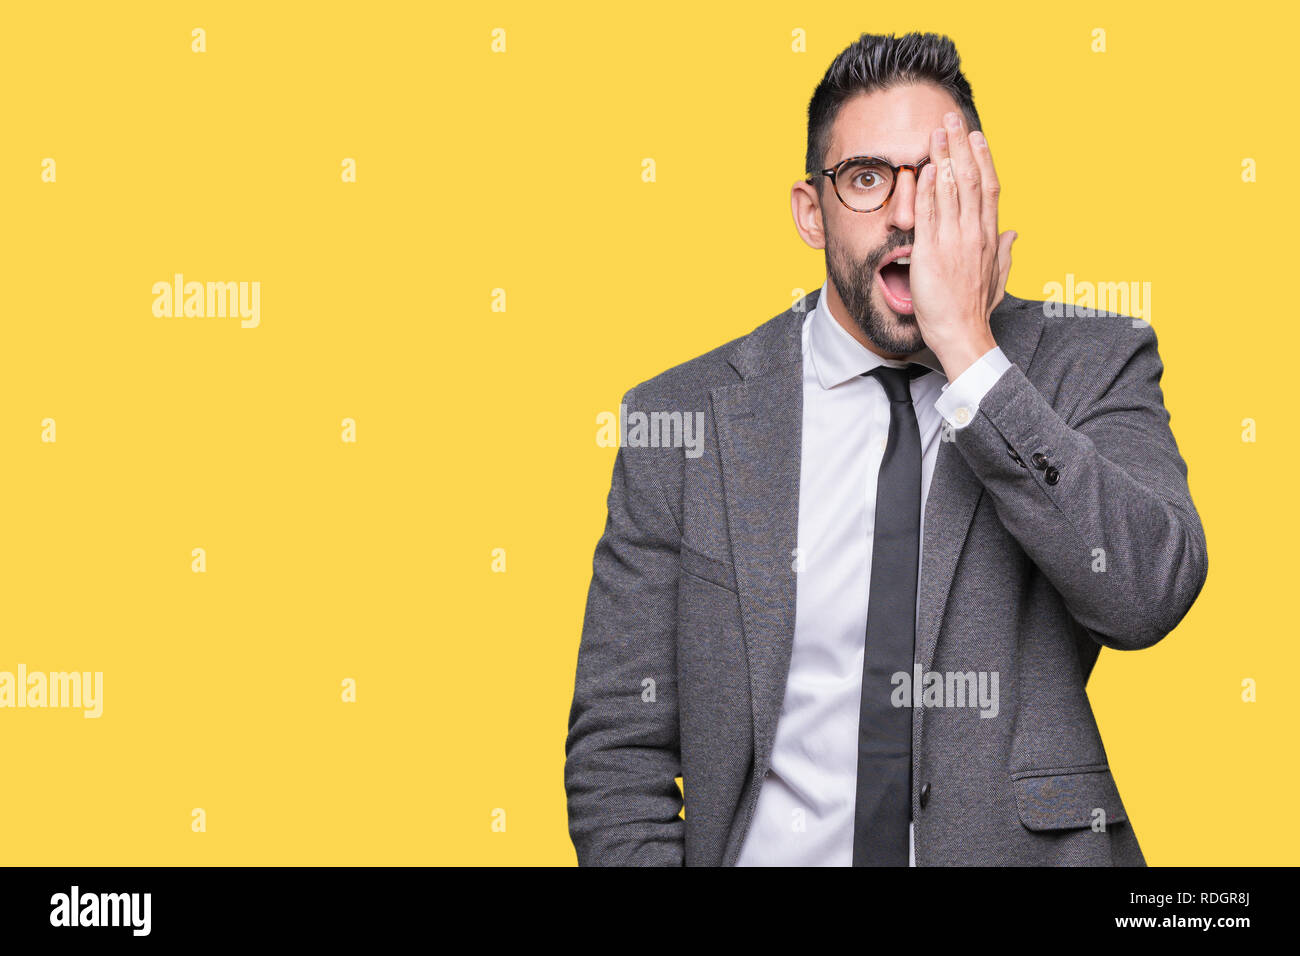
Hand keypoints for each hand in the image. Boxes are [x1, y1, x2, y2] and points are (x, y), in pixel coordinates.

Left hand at [910, 111, 1015, 378]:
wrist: (963, 335)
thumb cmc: (975, 310)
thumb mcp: (997, 277)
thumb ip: (1006, 252)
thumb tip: (1016, 233)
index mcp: (990, 237)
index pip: (990, 188)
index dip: (983, 159)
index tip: (975, 136)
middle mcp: (974, 233)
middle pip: (972, 179)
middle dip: (960, 146)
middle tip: (951, 118)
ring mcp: (954, 241)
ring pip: (951, 190)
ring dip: (943, 157)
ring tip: (936, 131)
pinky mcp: (932, 252)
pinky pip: (930, 214)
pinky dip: (929, 190)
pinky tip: (926, 168)